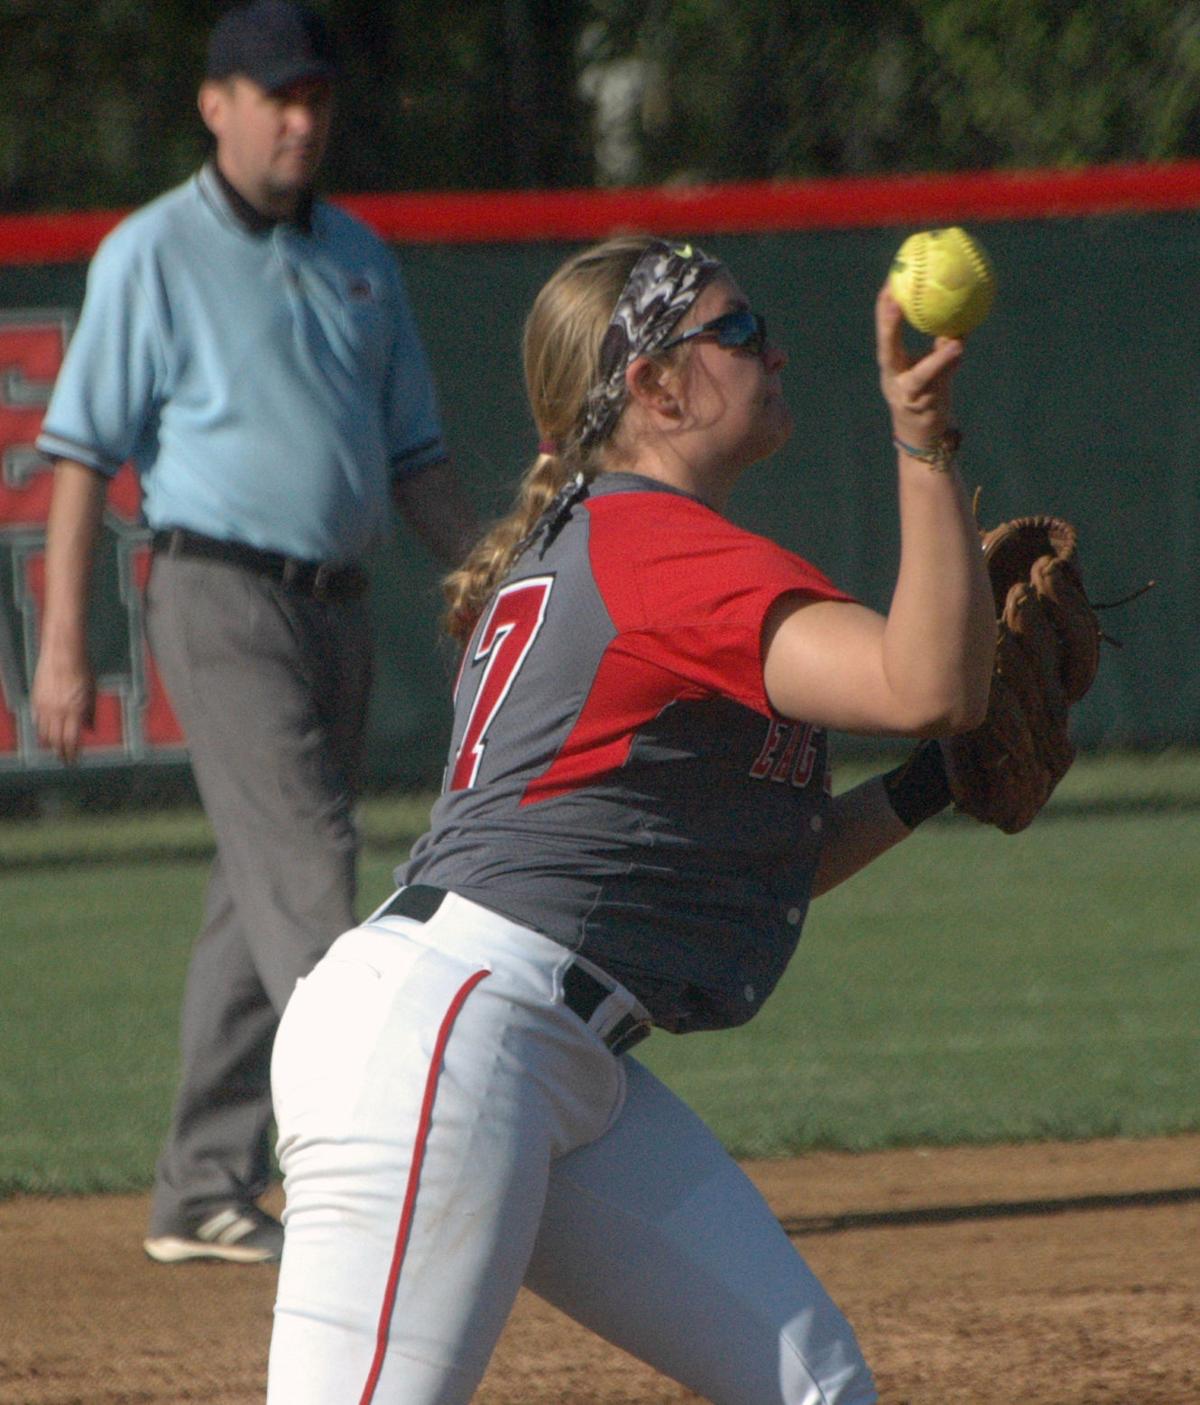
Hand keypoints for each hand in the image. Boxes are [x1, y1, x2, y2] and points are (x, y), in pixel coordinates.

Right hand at [31, 646, 95, 762]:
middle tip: (65, 760)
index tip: (74, 761)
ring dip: (50, 744)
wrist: (63, 653)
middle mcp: (58, 711)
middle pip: (56, 740)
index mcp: (75, 710)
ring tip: (56, 749)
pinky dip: (41, 730)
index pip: (71, 741)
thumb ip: (91, 713)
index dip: (72, 754)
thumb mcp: (92, 692)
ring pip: (44, 733)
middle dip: (61, 753)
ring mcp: (45, 705)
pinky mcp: (36, 699)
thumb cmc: (82, 670)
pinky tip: (46, 733)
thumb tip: (91, 730)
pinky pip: (37, 721)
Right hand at [876, 284, 963, 451]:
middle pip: (886, 348)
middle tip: (894, 299)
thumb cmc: (928, 395)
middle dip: (888, 325)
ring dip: (936, 358)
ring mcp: (907, 395)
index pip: (884, 331)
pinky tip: (960, 348)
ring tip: (953, 341)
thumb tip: (961, 313)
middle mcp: (893, 378)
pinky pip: (940, 384)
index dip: (884, 307)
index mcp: (892, 364)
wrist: (923, 437)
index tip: (890, 280)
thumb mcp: (934, 365)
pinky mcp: (923, 408)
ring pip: (920, 374)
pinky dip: (948, 366)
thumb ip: (942, 342)